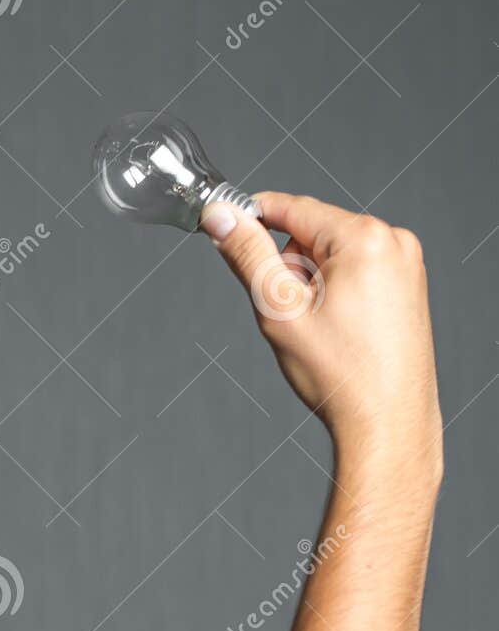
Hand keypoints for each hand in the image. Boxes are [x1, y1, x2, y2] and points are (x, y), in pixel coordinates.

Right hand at [200, 190, 442, 485]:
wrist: (389, 422)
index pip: (293, 208)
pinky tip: (340, 331)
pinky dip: (337, 293)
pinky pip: (359, 271)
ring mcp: (407, 262)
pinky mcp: (410, 284)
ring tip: (321, 330)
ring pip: (335, 255)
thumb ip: (248, 255)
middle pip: (315, 234)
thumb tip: (221, 216)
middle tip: (292, 316)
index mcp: (364, 239)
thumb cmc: (340, 375)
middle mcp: (393, 241)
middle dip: (292, 268)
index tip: (223, 224)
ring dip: (313, 284)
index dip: (253, 216)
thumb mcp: (279, 310)